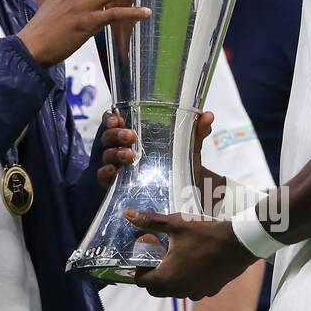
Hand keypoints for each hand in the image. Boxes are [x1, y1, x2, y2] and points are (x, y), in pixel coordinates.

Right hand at [97, 109, 213, 188]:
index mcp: (131, 135)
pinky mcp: (111, 183)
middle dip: (117, 134)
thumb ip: (195, 133)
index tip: (118, 118)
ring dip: (115, 153)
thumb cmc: (171, 167)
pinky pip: (102, 175)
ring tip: (130, 156)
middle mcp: (118, 147)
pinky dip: (106, 172)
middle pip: (108, 135)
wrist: (170, 197)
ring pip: (106, 154)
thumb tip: (208, 114)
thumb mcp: (185, 151)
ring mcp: (113, 164)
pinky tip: (114, 171)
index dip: (112, 117)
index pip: (114, 121)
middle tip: (132, 137)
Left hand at [128, 210, 253, 300]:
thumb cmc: (205, 234)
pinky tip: (193, 262)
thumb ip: (150, 221)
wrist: (240, 243)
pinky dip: (188, 280)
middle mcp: (180, 291)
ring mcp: (197, 292)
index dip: (139, 269)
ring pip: (175, 291)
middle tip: (157, 255)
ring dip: (170, 278)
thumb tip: (128, 214)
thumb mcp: (175, 224)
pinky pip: (192, 289)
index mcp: (168, 278)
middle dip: (153, 275)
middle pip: (157, 290)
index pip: (142, 282)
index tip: (145, 255)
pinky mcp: (211, 290)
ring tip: (175, 257)